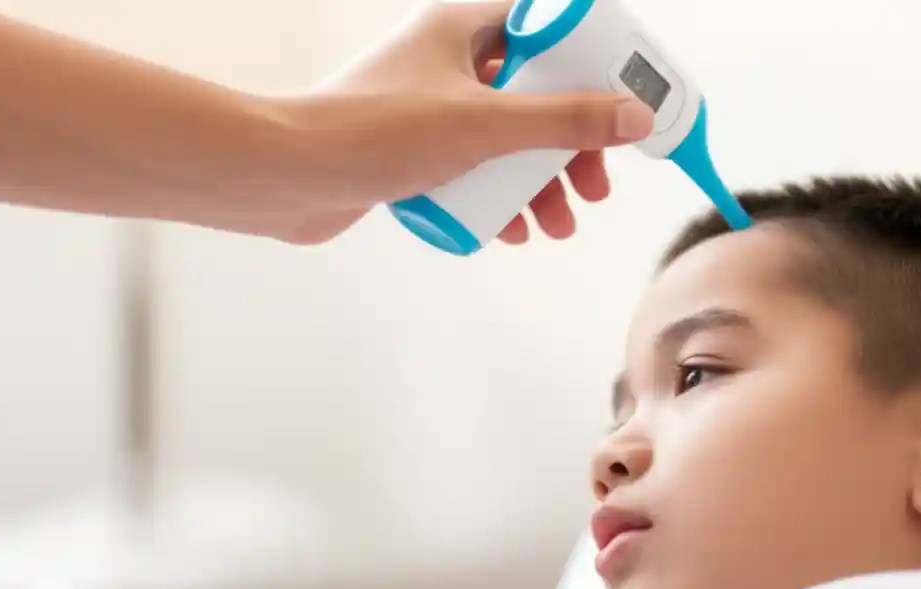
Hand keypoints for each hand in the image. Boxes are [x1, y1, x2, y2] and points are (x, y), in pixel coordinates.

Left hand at [272, 1, 654, 244]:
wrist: (285, 178)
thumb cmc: (375, 133)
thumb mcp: (486, 125)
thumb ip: (564, 120)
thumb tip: (635, 118)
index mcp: (461, 26)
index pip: (546, 26)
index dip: (590, 61)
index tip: (621, 102)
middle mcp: (446, 58)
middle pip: (534, 92)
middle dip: (568, 145)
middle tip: (593, 187)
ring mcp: (427, 106)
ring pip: (504, 138)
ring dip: (537, 182)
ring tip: (556, 227)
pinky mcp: (409, 150)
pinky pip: (471, 167)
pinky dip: (496, 196)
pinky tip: (509, 230)